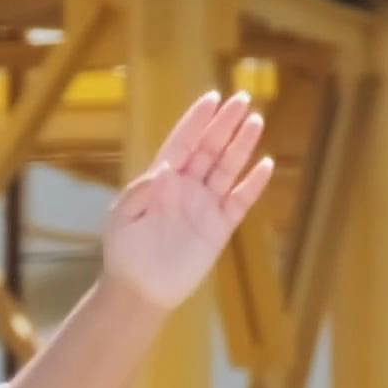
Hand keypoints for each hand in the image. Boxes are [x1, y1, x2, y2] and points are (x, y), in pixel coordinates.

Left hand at [97, 89, 274, 311]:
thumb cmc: (125, 251)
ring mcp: (204, 205)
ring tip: (255, 120)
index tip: (212, 98)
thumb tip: (166, 170)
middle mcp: (186, 187)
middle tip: (241, 98)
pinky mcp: (219, 227)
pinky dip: (253, 184)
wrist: (140, 289)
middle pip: (209, 148)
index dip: (197, 120)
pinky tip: (265, 164)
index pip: (182, 142)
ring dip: (241, 145)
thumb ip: (142, 192)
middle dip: (224, 123)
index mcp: (161, 179)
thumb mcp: (123, 217)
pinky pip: (240, 201)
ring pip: (227, 168)